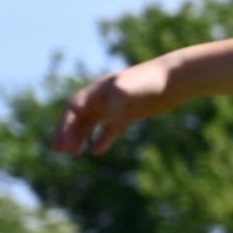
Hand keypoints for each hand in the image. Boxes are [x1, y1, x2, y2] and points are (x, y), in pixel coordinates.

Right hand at [55, 62, 174, 154]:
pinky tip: (96, 151)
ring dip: (81, 138)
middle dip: (67, 133)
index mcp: (98, 90)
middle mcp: (103, 98)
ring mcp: (116, 107)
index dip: (65, 125)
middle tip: (59, 151)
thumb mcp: (126, 92)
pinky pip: (111, 130)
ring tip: (74, 154)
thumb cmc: (148, 81)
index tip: (61, 142)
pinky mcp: (129, 115)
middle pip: (79, 117)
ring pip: (92, 125)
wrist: (173, 79)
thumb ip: (114, 109)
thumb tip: (111, 128)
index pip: (74, 108)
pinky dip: (103, 140)